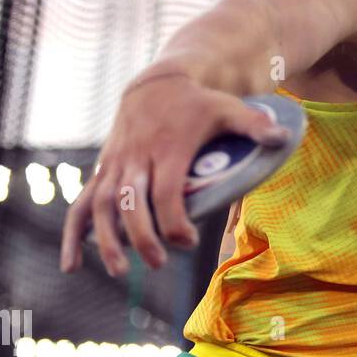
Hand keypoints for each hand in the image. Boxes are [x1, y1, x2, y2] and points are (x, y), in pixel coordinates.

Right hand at [59, 71, 288, 276]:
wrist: (157, 84)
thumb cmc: (199, 103)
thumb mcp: (230, 108)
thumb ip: (255, 125)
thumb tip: (284, 138)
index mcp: (168, 148)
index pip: (165, 191)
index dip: (173, 220)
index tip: (188, 240)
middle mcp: (136, 158)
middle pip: (131, 203)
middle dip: (142, 236)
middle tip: (159, 262)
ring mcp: (115, 165)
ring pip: (102, 206)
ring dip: (105, 241)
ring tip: (120, 271)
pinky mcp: (103, 170)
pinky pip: (81, 204)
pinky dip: (73, 234)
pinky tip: (71, 265)